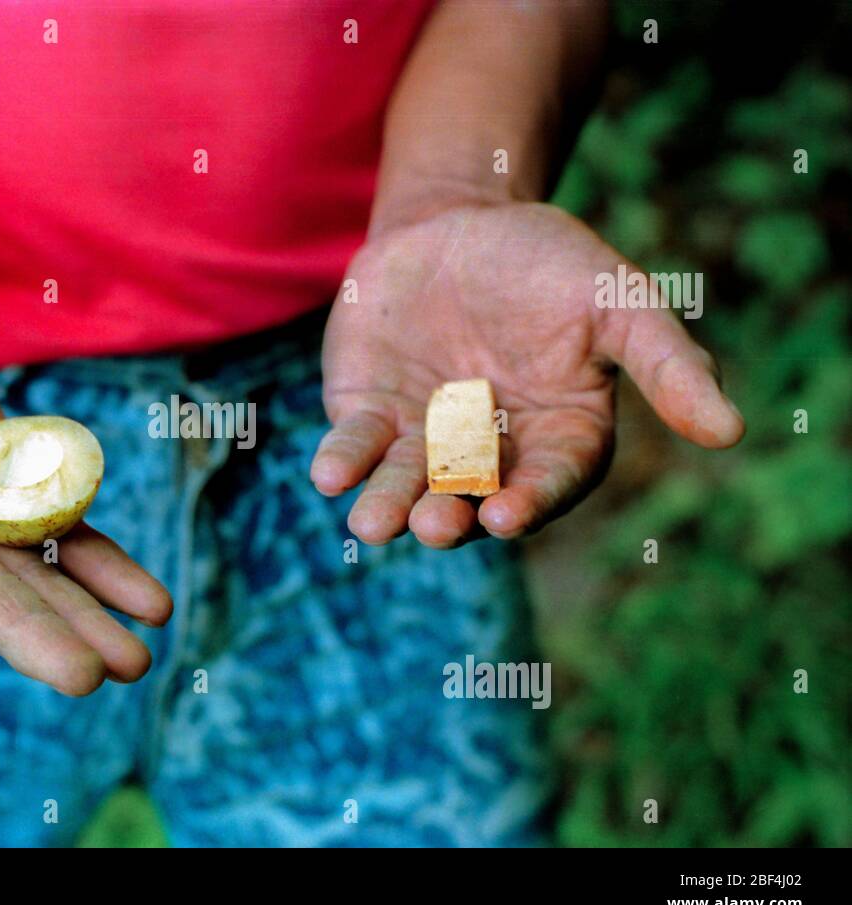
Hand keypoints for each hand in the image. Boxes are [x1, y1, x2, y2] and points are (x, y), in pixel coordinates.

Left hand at [311, 201, 744, 547]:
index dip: (530, 499)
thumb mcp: (617, 299)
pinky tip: (328, 475)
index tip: (505, 515)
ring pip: (408, 484)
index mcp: (558, 435)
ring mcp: (425, 438)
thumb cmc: (549, 263)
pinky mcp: (370, 415)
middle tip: (434, 526)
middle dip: (449, 514)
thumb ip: (667, 363)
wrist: (460, 221)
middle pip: (471, 496)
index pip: (550, 480)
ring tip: (373, 525)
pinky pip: (356, 446)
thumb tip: (733, 431)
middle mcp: (490, 452)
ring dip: (390, 506)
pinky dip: (343, 461)